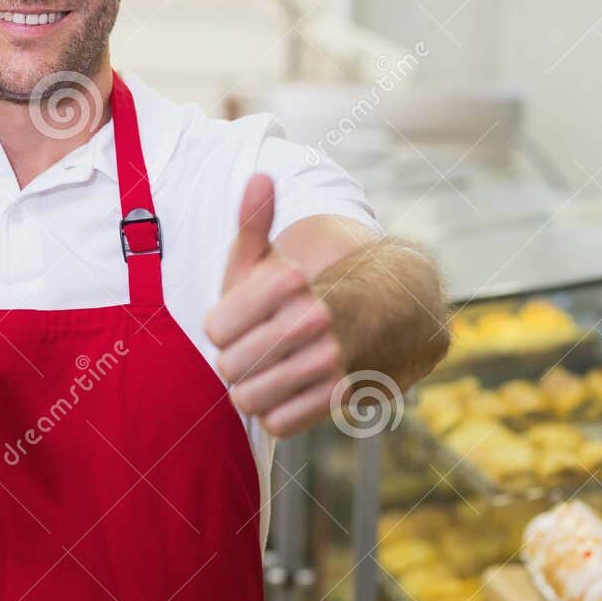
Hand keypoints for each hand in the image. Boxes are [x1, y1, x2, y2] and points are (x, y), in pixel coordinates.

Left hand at [205, 174, 346, 437]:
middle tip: (251, 353)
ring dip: (251, 391)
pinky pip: (278, 423)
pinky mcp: (340, 399)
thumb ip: (255, 223)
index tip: (237, 322)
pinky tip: (287, 394)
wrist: (387, 317)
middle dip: (233, 362)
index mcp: (289, 281)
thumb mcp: (277, 255)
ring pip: (248, 399)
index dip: (221, 329)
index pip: (215, 328)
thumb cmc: (309, 290)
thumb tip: (259, 177)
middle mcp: (311, 319)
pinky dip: (276, 414)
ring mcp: (330, 361)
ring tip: (266, 374)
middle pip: (228, 366)